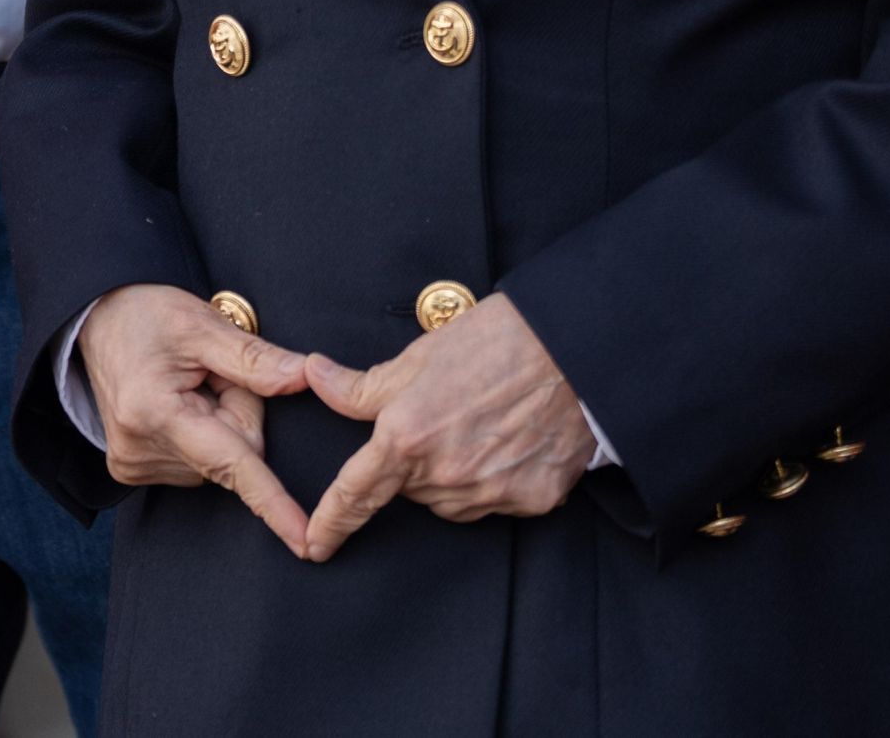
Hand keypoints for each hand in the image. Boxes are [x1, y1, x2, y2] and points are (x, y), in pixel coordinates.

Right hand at [73, 286, 315, 557]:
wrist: (94, 319)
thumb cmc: (147, 314)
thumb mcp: (202, 324)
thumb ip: (254, 358)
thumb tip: (304, 380)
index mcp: (154, 412)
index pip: (231, 464)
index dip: (273, 502)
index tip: (304, 543)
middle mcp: (138, 450)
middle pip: (233, 454)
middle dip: (239, 413)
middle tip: (209, 373)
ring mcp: (131, 465)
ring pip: (218, 462)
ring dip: (217, 423)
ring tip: (185, 386)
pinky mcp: (131, 471)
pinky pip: (196, 465)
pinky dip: (198, 435)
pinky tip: (173, 405)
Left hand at [299, 293, 595, 558]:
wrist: (574, 351)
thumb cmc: (493, 342)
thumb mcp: (417, 357)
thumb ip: (362, 386)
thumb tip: (316, 378)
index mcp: (408, 436)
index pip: (356, 493)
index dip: (332, 523)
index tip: (315, 546)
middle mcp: (446, 475)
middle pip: (409, 491)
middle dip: (411, 465)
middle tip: (440, 420)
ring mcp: (491, 493)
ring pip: (449, 501)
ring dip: (450, 477)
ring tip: (479, 426)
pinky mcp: (531, 501)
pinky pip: (495, 503)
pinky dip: (494, 481)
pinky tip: (512, 442)